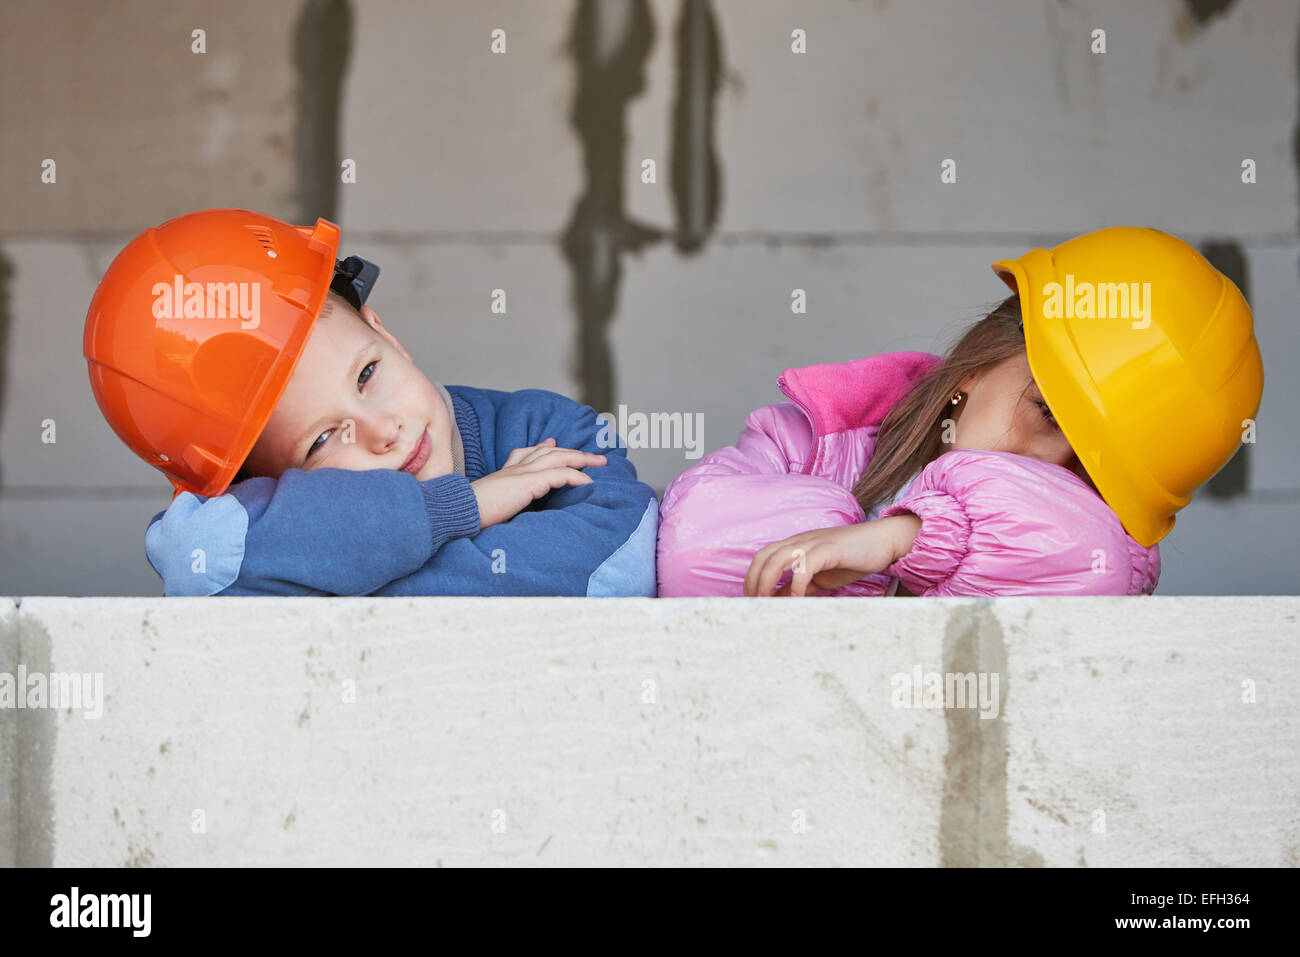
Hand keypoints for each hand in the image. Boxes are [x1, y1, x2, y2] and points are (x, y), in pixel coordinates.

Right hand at [470, 438, 606, 527]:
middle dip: (572, 452)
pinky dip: (577, 476)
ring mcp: (521, 473)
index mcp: (503, 474)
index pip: (524, 453)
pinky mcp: (528, 482)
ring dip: (582, 459)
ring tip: (599, 463)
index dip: (542, 447)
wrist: (457, 513)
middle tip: (592, 455)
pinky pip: (560, 475)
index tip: (553, 443)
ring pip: (558, 458)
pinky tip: (589, 482)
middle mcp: (513, 469)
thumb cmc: (468, 517)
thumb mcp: (489, 509)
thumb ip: (502, 507)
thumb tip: (505, 514)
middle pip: (548, 452)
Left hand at [743, 518, 912, 596]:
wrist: (884, 542)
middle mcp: (800, 540)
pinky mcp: (829, 548)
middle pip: (764, 556)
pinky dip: (796, 583)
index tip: (751, 602)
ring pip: (778, 558)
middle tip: (754, 605)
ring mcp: (814, 542)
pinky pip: (805, 564)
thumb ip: (799, 586)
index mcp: (796, 545)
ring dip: (767, 581)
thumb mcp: (820, 577)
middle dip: (753, 581)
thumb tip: (779, 600)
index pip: (763, 557)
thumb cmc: (852, 559)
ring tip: (767, 603)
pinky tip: (797, 599)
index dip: (752, 578)